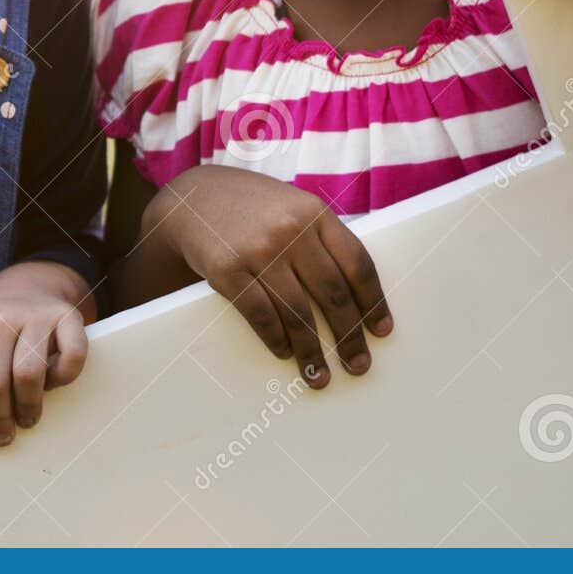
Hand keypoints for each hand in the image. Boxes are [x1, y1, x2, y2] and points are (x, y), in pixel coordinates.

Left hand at [0, 260, 91, 446]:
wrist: (31, 281)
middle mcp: (0, 318)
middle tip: (4, 436)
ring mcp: (35, 315)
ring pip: (28, 373)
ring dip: (28, 406)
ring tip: (28, 419)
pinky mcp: (68, 316)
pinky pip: (71, 358)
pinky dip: (63, 378)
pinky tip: (53, 384)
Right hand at [147, 165, 391, 387]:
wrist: (191, 196)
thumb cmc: (250, 206)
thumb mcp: (291, 205)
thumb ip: (321, 237)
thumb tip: (357, 294)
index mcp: (314, 212)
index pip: (357, 263)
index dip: (373, 302)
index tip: (381, 332)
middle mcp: (290, 229)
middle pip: (332, 294)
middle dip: (349, 336)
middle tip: (359, 365)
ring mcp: (257, 249)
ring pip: (297, 312)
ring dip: (312, 351)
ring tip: (320, 376)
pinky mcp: (227, 269)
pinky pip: (260, 314)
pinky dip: (275, 339)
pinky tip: (283, 353)